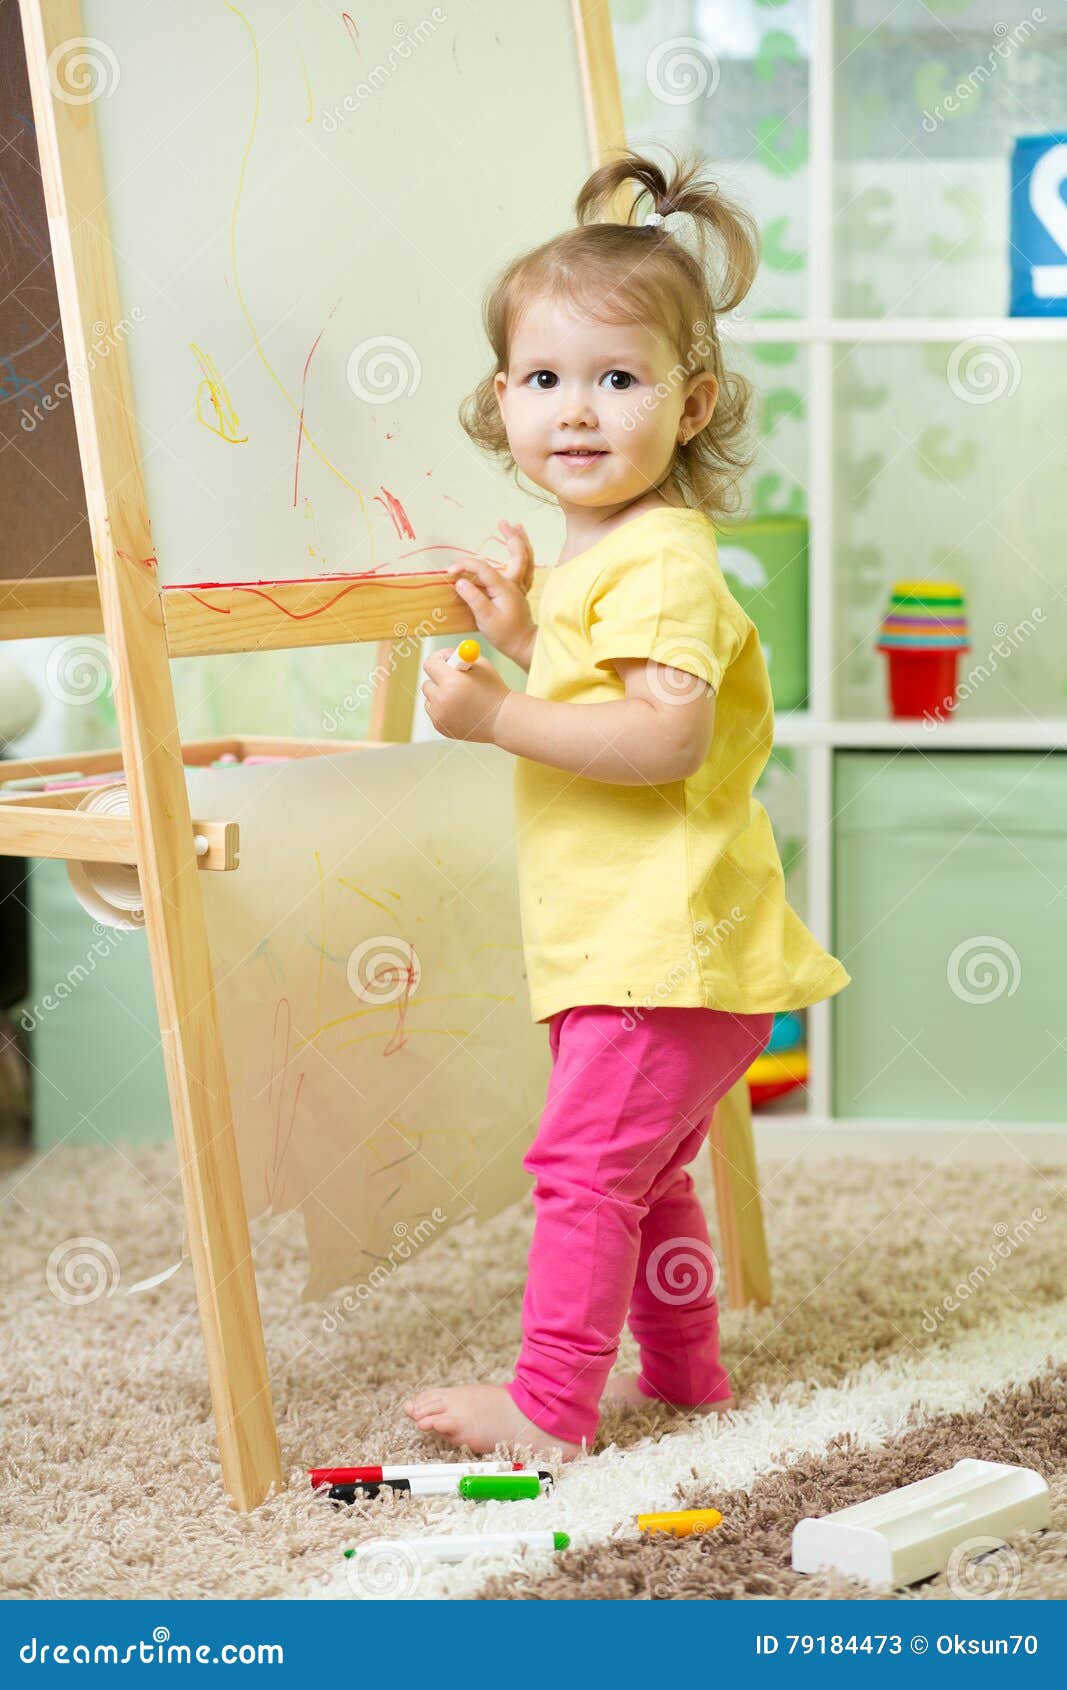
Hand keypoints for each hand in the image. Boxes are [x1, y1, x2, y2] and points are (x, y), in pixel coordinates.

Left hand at [421, 648, 510, 744]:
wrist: (502, 720)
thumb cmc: (494, 691)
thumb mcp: (482, 666)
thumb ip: (461, 657)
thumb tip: (446, 656)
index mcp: (451, 681)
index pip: (431, 664)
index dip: (439, 658)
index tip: (446, 659)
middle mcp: (442, 700)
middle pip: (427, 683)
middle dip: (438, 678)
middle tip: (451, 677)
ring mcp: (440, 716)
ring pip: (430, 699)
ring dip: (440, 694)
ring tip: (460, 696)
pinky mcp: (441, 727)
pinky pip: (434, 712)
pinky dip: (443, 708)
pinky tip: (461, 709)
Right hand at [446, 518, 535, 664]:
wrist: (523, 645)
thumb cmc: (505, 634)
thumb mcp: (485, 619)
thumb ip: (473, 598)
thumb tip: (460, 582)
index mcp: (505, 588)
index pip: (483, 568)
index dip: (465, 566)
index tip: (450, 571)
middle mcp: (515, 583)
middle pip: (517, 554)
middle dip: (510, 536)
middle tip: (502, 522)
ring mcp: (520, 586)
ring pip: (526, 558)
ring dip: (521, 540)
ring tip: (516, 526)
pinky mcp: (520, 591)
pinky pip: (526, 568)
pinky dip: (525, 554)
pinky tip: (521, 547)